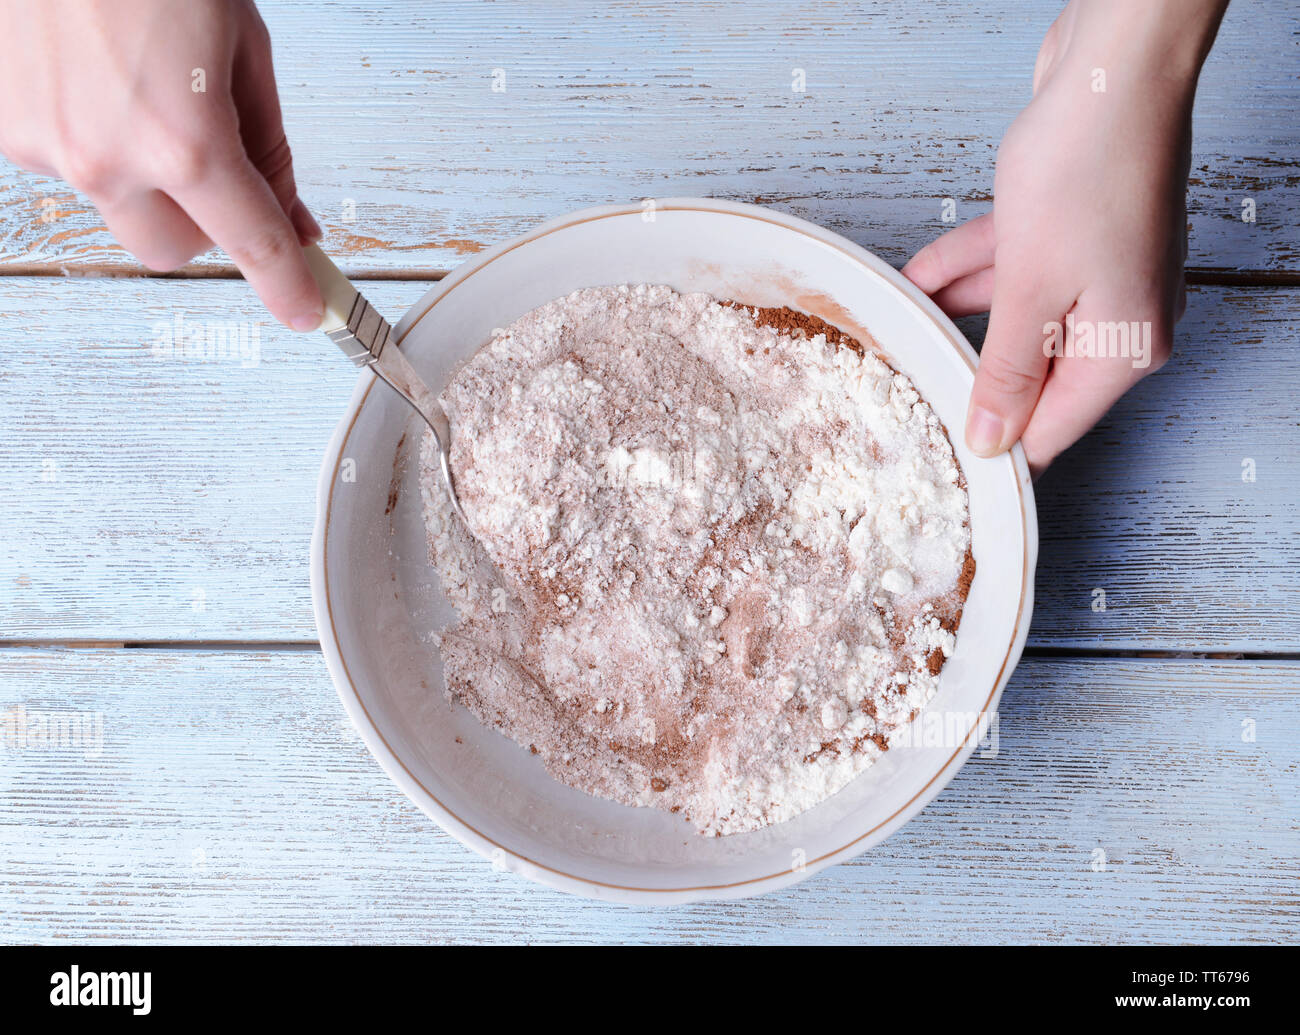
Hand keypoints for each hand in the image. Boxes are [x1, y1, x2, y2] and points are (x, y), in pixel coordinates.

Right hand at [0, 0, 322, 329]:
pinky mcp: (6, 128)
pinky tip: (99, 80)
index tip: (304, 309)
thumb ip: (268, 144)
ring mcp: (47, 147)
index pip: (251, 243)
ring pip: (120, 210)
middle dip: (206, 226)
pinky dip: (97, 138)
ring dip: (146, 179)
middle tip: (219, 171)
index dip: (286, 283)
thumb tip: (290, 213)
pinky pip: (71, 165)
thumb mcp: (242, 45)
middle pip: (174, 252)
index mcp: (183, 141)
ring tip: (145, 91)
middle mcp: (108, 158)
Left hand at [903, 0, 1225, 475]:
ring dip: (955, 312)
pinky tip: (916, 276)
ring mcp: (1099, 271)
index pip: (1053, 427)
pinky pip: (1013, 269)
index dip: (996, 443)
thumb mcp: (1032, 289)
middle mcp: (1120, 315)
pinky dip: (968, 270)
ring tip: (900, 324)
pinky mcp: (1074, 233)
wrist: (1113, 65)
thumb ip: (1006, 370)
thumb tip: (992, 439)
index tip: (943, 454)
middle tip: (911, 386)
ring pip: (1014, 314)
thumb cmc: (1091, 168)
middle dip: (966, 369)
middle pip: (1030, 371)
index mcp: (1126, 347)